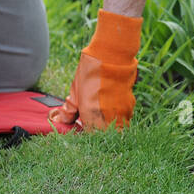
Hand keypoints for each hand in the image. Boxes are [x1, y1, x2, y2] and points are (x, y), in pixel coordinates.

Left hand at [48, 9, 141, 130]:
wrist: (112, 56)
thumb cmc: (90, 73)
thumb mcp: (75, 92)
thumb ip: (69, 111)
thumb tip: (63, 120)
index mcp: (93, 119)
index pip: (90, 138)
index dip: (85, 133)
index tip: (81, 126)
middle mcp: (110, 120)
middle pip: (105, 136)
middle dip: (98, 131)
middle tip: (90, 120)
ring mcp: (123, 113)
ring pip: (116, 128)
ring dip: (108, 124)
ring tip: (100, 110)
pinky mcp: (131, 105)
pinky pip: (124, 117)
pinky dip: (117, 115)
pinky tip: (109, 102)